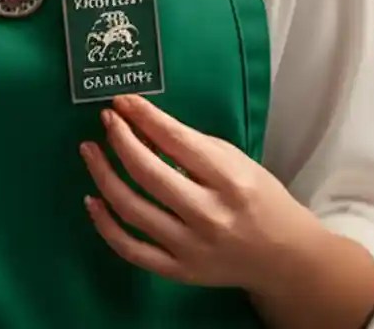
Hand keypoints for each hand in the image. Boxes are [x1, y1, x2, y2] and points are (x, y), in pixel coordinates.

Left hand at [79, 94, 330, 294]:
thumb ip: (191, 145)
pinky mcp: (179, 272)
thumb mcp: (237, 161)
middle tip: (106, 120)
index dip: (144, 118)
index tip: (122, 101)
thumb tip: (141, 123)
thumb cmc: (259, 199)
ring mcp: (191, 248)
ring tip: (90, 151)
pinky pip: (130, 249)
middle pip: (148, 174)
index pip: (177, 142)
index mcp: (230, 181)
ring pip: (132, 209)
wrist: (283, 257)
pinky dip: (105, 224)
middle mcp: (210, 215)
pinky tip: (92, 200)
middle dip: (120, 141)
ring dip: (103, 175)